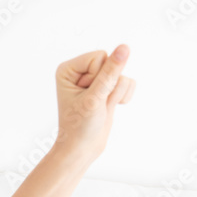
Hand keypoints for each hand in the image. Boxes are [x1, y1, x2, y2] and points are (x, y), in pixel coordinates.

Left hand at [53, 44, 135, 160]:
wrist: (82, 148)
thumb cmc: (80, 126)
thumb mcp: (95, 98)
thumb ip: (110, 72)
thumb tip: (124, 48)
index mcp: (68, 69)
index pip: (99, 57)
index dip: (99, 79)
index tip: (86, 97)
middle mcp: (81, 71)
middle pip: (112, 63)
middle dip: (109, 86)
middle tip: (94, 105)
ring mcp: (95, 79)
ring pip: (121, 74)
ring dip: (115, 94)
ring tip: (100, 108)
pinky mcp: (107, 87)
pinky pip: (128, 82)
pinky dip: (123, 97)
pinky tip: (108, 108)